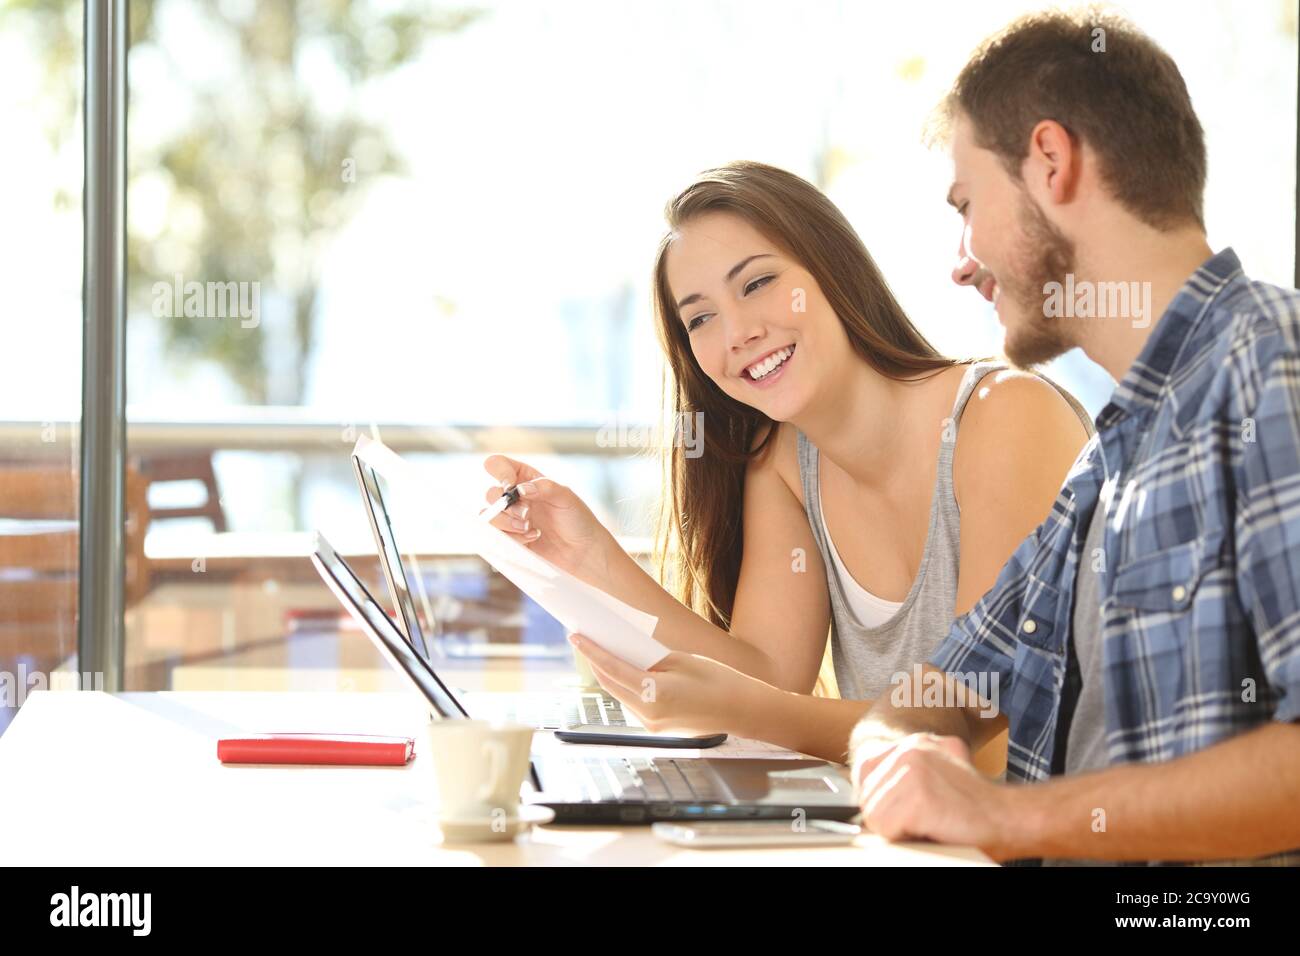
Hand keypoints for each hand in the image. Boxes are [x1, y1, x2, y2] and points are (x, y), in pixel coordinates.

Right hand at [481, 454, 615, 588]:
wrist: (584, 552)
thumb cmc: (579, 520)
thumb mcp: (567, 498)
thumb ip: (544, 487)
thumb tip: (520, 489)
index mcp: (528, 479)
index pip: (500, 466)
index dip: (499, 471)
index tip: (510, 486)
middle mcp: (517, 498)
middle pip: (491, 494)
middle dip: (505, 505)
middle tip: (527, 514)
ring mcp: (513, 518)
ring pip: (489, 515)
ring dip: (506, 522)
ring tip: (529, 528)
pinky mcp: (512, 538)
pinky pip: (496, 535)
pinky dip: (512, 537)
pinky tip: (532, 538)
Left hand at [567, 632, 766, 738]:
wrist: (742, 711)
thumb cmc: (718, 681)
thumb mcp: (681, 660)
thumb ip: (650, 658)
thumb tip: (626, 652)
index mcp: (654, 694)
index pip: (613, 669)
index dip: (592, 651)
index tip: (576, 637)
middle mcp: (648, 714)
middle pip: (610, 684)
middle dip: (596, 662)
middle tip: (585, 640)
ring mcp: (652, 724)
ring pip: (619, 695)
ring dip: (609, 674)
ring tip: (602, 652)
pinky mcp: (657, 727)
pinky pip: (632, 703)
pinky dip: (624, 685)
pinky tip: (623, 670)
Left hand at [854, 732, 1019, 858]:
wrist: (1012, 818)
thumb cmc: (978, 809)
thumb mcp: (938, 779)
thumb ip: (904, 778)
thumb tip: (868, 797)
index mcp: (914, 743)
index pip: (866, 772)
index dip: (880, 798)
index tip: (904, 810)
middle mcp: (910, 749)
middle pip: (868, 795)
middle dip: (890, 816)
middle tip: (927, 819)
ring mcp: (913, 769)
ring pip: (874, 815)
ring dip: (898, 829)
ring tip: (932, 823)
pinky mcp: (918, 795)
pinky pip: (886, 829)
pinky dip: (905, 839)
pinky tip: (933, 829)